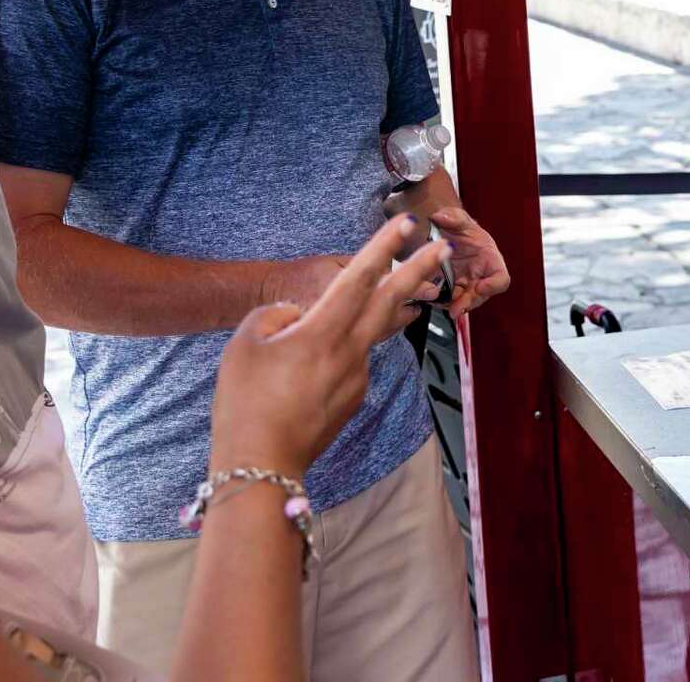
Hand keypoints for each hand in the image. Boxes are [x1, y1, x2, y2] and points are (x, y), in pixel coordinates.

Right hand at [209, 214, 448, 476]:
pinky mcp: (354, 399)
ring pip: (363, 335)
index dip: (383, 248)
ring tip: (306, 344)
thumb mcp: (245, 343)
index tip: (406, 225)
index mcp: (324, 332)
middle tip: (444, 248)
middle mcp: (351, 352)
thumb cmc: (246, 402)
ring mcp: (357, 378)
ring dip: (359, 322)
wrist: (261, 465)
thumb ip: (276, 315)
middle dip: (419, 271)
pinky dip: (332, 357)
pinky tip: (297, 380)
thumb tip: (298, 315)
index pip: (360, 278)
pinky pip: (347, 364)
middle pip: (391, 301)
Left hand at [428, 206, 509, 320]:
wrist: (441, 230)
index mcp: (489, 259)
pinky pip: (447, 300)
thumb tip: (442, 217)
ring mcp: (465, 283)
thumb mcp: (457, 218)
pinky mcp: (449, 288)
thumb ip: (453, 217)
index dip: (493, 285)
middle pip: (480, 296)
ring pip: (463, 301)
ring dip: (453, 306)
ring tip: (440, 305)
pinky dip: (439, 301)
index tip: (481, 287)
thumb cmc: (457, 224)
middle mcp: (480, 275)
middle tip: (456, 309)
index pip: (501, 278)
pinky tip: (429, 299)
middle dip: (468, 303)